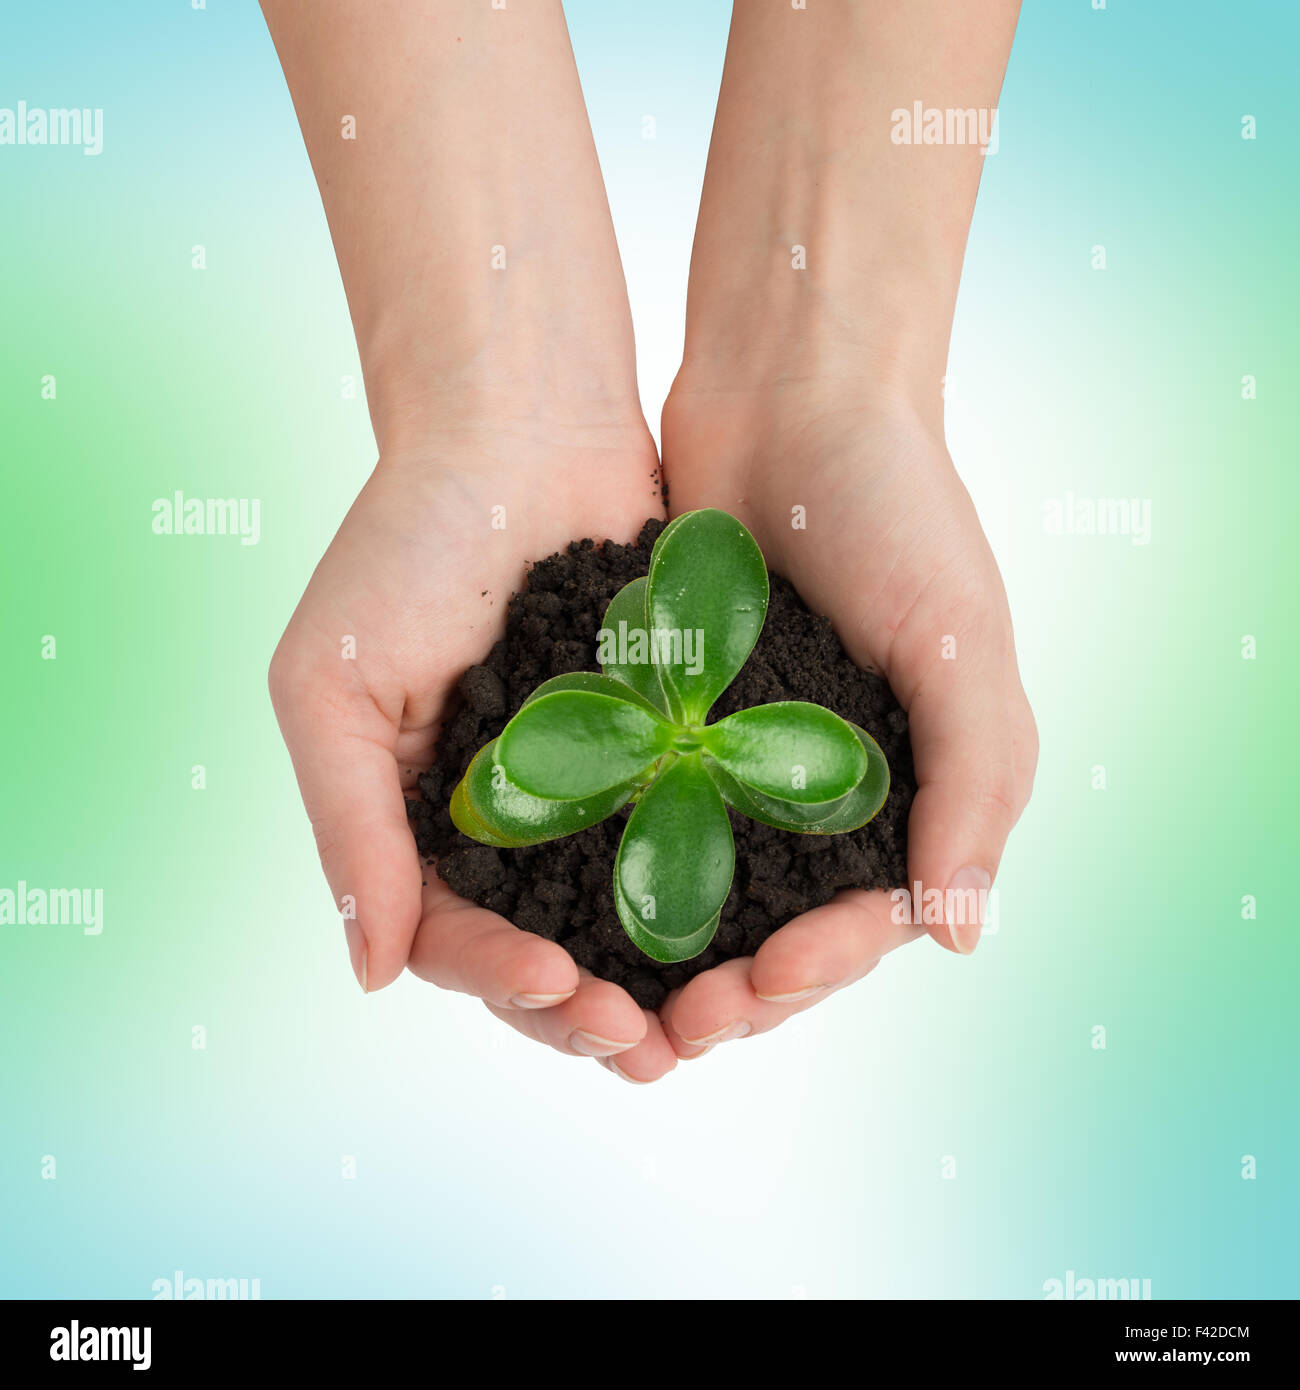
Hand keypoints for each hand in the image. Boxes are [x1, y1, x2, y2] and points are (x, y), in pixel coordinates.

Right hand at [269, 415, 683, 1080]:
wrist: (518, 423)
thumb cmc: (403, 543)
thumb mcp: (332, 684)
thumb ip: (348, 826)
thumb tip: (370, 973)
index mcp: (423, 814)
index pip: (455, 931)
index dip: (501, 977)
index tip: (557, 987)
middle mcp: (510, 812)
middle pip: (547, 943)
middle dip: (588, 1006)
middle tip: (644, 1042)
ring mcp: (591, 780)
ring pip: (624, 910)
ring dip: (657, 972)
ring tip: (705, 1016)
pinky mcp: (664, 739)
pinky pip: (687, 830)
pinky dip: (711, 885)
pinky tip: (753, 925)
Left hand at [654, 380, 1037, 1055]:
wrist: (793, 393)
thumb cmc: (898, 506)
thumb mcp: (958, 637)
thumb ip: (973, 779)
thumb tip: (961, 934)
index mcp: (915, 782)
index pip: (870, 916)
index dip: (818, 968)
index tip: (758, 986)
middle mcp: (828, 784)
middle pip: (779, 923)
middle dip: (732, 985)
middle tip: (669, 1026)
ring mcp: (745, 754)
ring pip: (702, 889)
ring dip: (663, 948)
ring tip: (606, 993)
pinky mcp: (674, 716)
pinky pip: (643, 811)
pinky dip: (614, 862)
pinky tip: (565, 904)